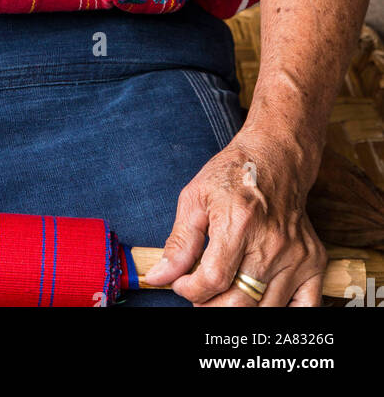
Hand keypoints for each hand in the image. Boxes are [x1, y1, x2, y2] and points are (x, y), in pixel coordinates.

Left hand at [143, 127, 327, 306]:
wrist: (277, 159)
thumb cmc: (233, 176)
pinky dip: (282, 314)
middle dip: (210, 305)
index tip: (182, 284)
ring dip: (237, 310)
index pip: (213, 279)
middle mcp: (272, 243)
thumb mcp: (195, 198)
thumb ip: (179, 243)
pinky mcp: (314, 262)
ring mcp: (297, 255)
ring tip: (224, 295)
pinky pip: (306, 307)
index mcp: (239, 223)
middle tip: (200, 294)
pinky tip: (261, 303)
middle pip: (239, 302)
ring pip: (266, 310)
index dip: (191, 290)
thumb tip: (159, 277)